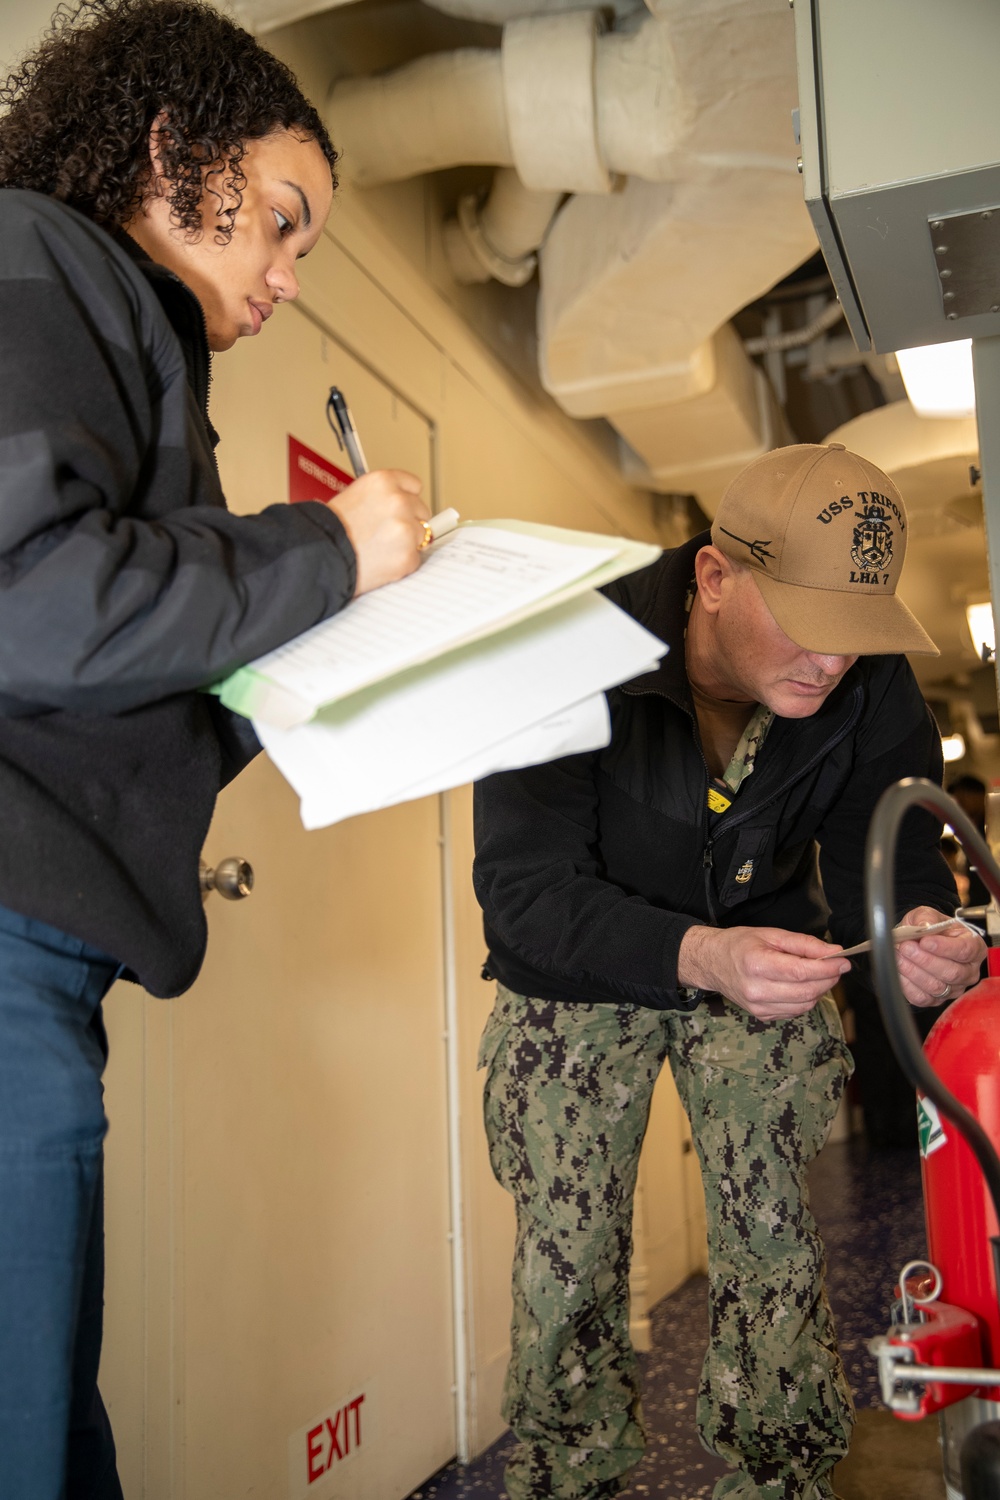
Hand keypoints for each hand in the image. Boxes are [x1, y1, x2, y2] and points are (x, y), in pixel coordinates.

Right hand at [327, 469, 429, 595]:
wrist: (320, 556)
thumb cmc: (331, 530)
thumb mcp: (354, 495)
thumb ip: (382, 496)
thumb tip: (404, 504)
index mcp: (383, 481)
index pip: (414, 485)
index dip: (406, 499)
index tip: (401, 509)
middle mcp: (397, 501)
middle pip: (422, 511)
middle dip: (408, 522)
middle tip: (385, 533)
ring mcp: (405, 529)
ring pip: (422, 536)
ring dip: (406, 543)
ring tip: (380, 548)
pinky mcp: (407, 556)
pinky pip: (415, 559)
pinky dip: (402, 564)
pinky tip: (381, 561)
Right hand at [678, 924, 850, 1019]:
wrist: (712, 963)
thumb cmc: (739, 944)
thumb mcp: (770, 934)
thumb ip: (803, 943)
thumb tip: (833, 952)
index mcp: (757, 964)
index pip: (801, 972)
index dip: (827, 968)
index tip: (843, 961)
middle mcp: (756, 990)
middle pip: (806, 992)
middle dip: (828, 979)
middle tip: (835, 966)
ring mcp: (758, 1007)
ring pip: (804, 1005)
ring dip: (819, 990)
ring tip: (817, 974)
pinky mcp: (762, 1016)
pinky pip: (794, 1012)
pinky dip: (805, 999)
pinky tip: (800, 985)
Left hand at [894, 905, 986, 1007]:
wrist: (916, 941)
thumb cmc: (928, 929)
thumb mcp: (927, 915)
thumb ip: (926, 918)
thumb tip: (924, 925)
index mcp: (974, 947)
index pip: (965, 951)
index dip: (945, 948)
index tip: (925, 941)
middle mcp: (968, 971)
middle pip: (952, 972)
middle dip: (926, 960)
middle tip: (906, 947)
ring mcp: (954, 988)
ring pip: (936, 986)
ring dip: (913, 971)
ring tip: (899, 956)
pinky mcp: (936, 999)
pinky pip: (922, 998)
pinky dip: (907, 984)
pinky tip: (899, 970)